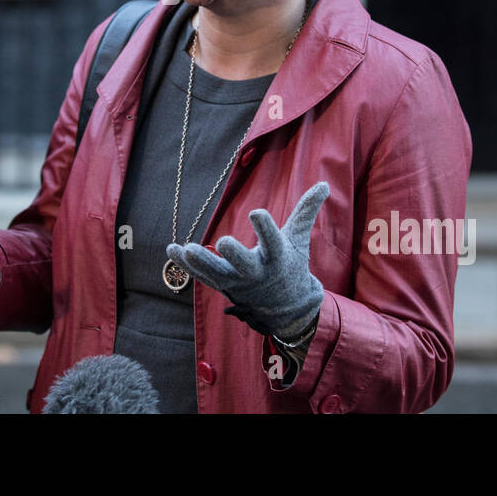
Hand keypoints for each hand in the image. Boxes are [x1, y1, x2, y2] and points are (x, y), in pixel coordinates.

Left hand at [166, 182, 327, 338]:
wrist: (287, 310)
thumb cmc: (291, 266)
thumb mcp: (299, 240)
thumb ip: (306, 211)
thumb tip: (325, 185)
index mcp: (278, 258)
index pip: (273, 241)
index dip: (266, 228)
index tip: (257, 213)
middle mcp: (257, 273)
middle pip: (244, 264)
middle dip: (234, 255)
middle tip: (223, 242)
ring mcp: (238, 283)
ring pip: (217, 273)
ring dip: (200, 262)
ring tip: (185, 248)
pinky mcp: (223, 287)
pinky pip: (202, 277)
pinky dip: (186, 266)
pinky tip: (171, 250)